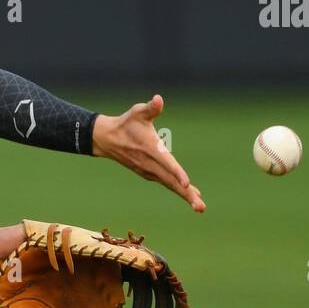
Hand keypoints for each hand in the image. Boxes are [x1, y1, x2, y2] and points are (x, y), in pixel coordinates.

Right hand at [92, 94, 205, 211]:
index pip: (166, 162)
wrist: (107, 139)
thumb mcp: (138, 112)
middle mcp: (150, 164)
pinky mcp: (149, 173)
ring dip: (185, 196)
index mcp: (150, 149)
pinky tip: (190, 194)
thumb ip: (150, 108)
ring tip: (200, 207)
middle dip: (187, 194)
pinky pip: (166, 183)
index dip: (177, 172)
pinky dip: (178, 190)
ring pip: (170, 185)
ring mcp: (149, 171)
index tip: (187, 184)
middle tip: (201, 208)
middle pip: (171, 181)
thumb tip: (158, 99)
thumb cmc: (126, 123)